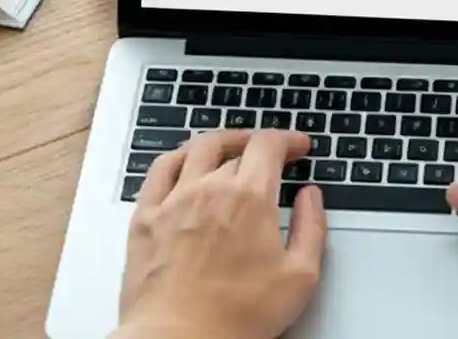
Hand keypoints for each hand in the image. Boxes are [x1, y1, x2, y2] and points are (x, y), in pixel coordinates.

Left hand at [113, 129, 326, 338]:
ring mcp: (173, 200)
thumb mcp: (300, 278)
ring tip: (232, 148)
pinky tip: (185, 162)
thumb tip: (311, 198)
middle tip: (272, 154)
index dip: (288, 139)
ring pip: (197, 150)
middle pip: (236, 149)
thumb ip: (312, 228)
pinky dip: (177, 157)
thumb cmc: (236, 318)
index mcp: (250, 198)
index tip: (297, 146)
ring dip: (220, 142)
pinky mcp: (145, 217)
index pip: (269, 145)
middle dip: (259, 146)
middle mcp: (209, 189)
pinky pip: (159, 170)